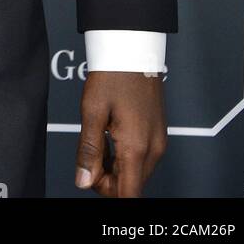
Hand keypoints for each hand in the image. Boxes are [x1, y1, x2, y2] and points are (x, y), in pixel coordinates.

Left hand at [74, 70, 167, 196]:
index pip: (128, 194)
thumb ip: (88, 150)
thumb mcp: (92, 111)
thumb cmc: (113, 74)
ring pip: (138, 173)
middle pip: (132, 186)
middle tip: (90, 151)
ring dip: (117, 167)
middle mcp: (154, 148)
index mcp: (136, 146)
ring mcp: (159, 141)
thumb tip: (83, 181)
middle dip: (108, 178)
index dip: (105, 190)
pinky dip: (126, 156)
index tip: (90, 174)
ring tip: (100, 138)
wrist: (133, 49)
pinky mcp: (159, 133)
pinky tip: (112, 135)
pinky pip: (143, 158)